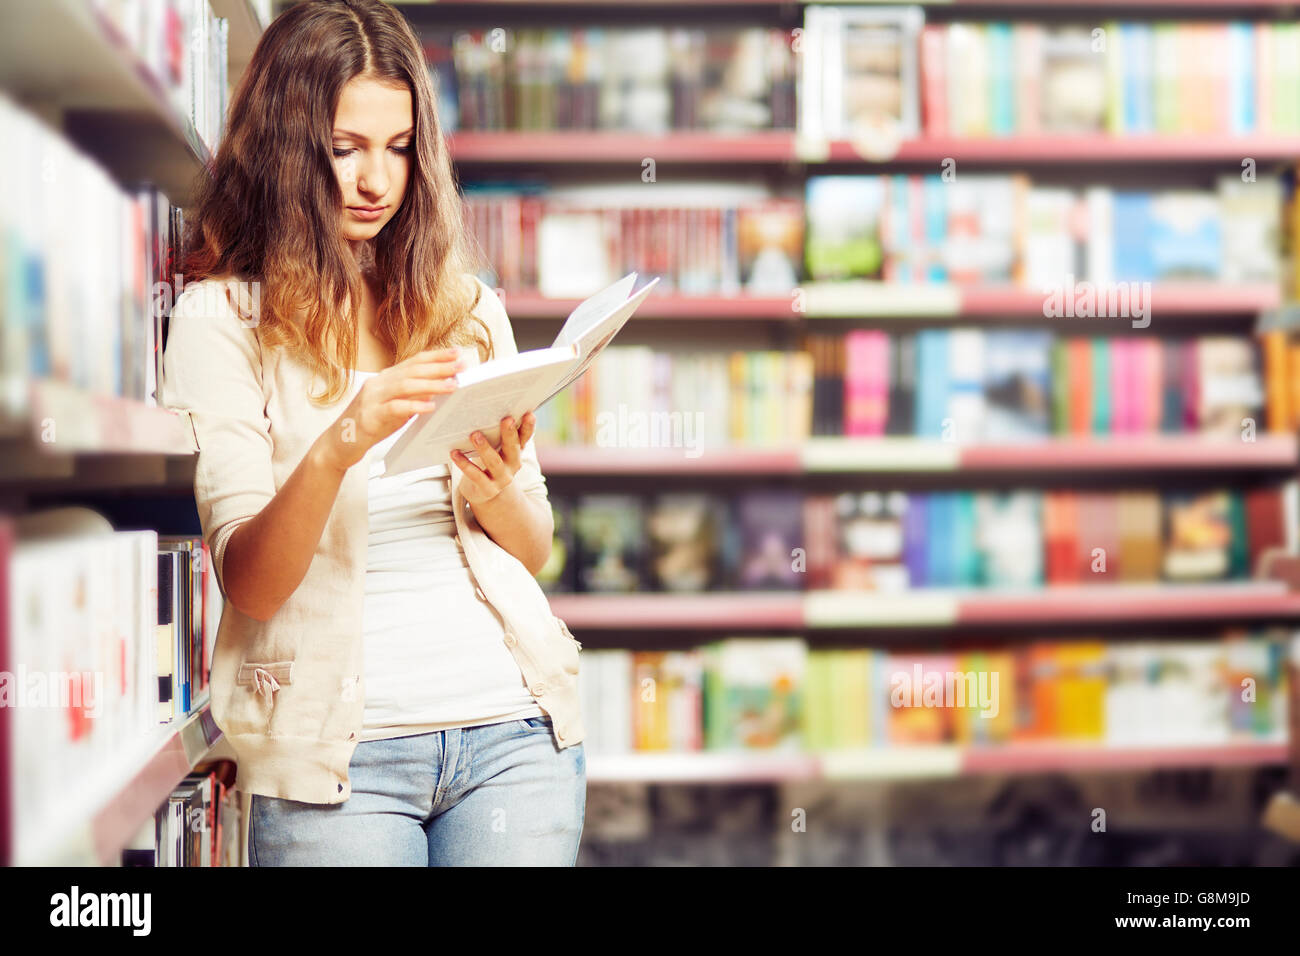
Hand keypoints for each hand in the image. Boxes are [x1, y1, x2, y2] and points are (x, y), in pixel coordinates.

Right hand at [316, 347, 463, 471]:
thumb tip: (441, 389)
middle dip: (439, 367)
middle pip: (412, 370)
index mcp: (385, 378)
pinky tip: (430, 407)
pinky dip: (414, 406)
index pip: (414, 361)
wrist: (340, 443)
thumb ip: (412, 396)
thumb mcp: (395, 406)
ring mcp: (372, 398)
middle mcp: (378, 383)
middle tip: (461, 367)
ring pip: (405, 385)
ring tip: (452, 386)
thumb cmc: (371, 424)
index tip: (457, 353)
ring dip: (431, 385)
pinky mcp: (370, 416)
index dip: (436, 356)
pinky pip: (394, 408)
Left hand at [450, 412, 536, 505]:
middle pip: (513, 448)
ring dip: (485, 448)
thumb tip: (486, 408)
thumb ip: (496, 433)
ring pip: (494, 462)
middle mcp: (512, 465)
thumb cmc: (489, 462)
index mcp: (516, 451)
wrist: (485, 492)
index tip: (529, 414)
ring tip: (475, 435)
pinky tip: (455, 453)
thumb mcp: (497, 448)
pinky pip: (475, 475)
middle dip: (510, 434)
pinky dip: (464, 464)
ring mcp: (501, 478)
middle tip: (506, 419)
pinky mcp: (487, 489)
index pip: (525, 437)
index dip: (528, 427)